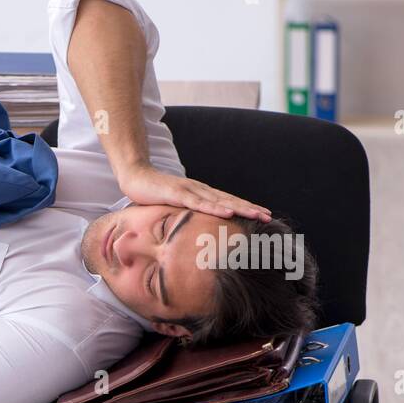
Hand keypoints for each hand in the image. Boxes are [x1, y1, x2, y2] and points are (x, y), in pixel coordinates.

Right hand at [117, 162, 271, 221]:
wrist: (135, 176)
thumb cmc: (153, 193)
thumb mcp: (173, 205)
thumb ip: (185, 213)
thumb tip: (195, 227)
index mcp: (200, 193)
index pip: (227, 202)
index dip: (246, 208)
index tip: (263, 215)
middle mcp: (200, 190)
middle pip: (229, 200)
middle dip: (250, 208)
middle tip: (268, 216)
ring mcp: (189, 190)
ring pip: (219, 201)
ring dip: (239, 208)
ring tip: (256, 215)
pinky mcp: (176, 194)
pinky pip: (198, 203)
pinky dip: (214, 209)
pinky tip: (227, 213)